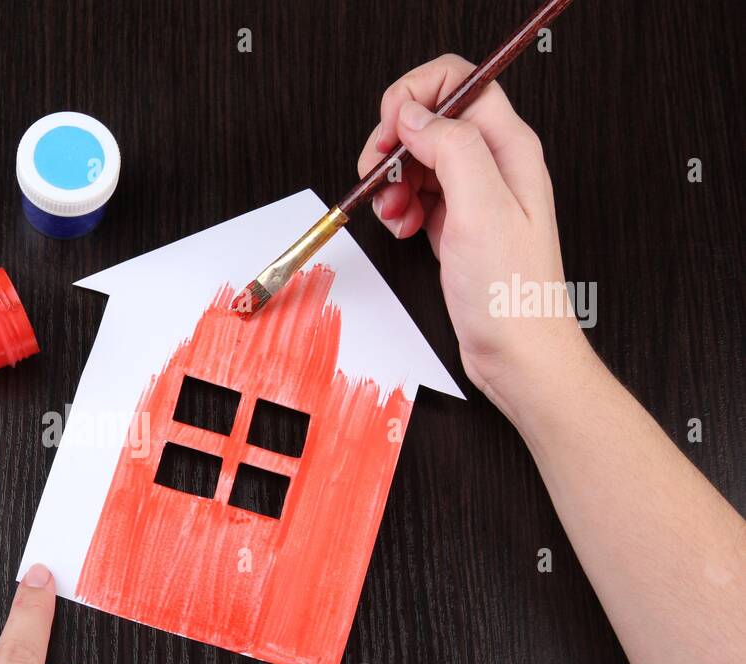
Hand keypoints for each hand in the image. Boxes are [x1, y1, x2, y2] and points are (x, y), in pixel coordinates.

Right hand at [357, 54, 592, 410]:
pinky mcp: (456, 222)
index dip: (416, 95)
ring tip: (392, 212)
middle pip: (430, 118)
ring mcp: (474, 194)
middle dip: (394, 142)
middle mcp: (493, 165)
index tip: (391, 130)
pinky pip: (416, 195)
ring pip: (417, 159)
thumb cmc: (512, 293)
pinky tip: (401, 228)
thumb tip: (415, 115)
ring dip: (391, 181)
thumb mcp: (481, 209)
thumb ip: (450, 148)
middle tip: (378, 174)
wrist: (516, 350)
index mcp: (509, 148)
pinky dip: (398, 208)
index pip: (460, 82)